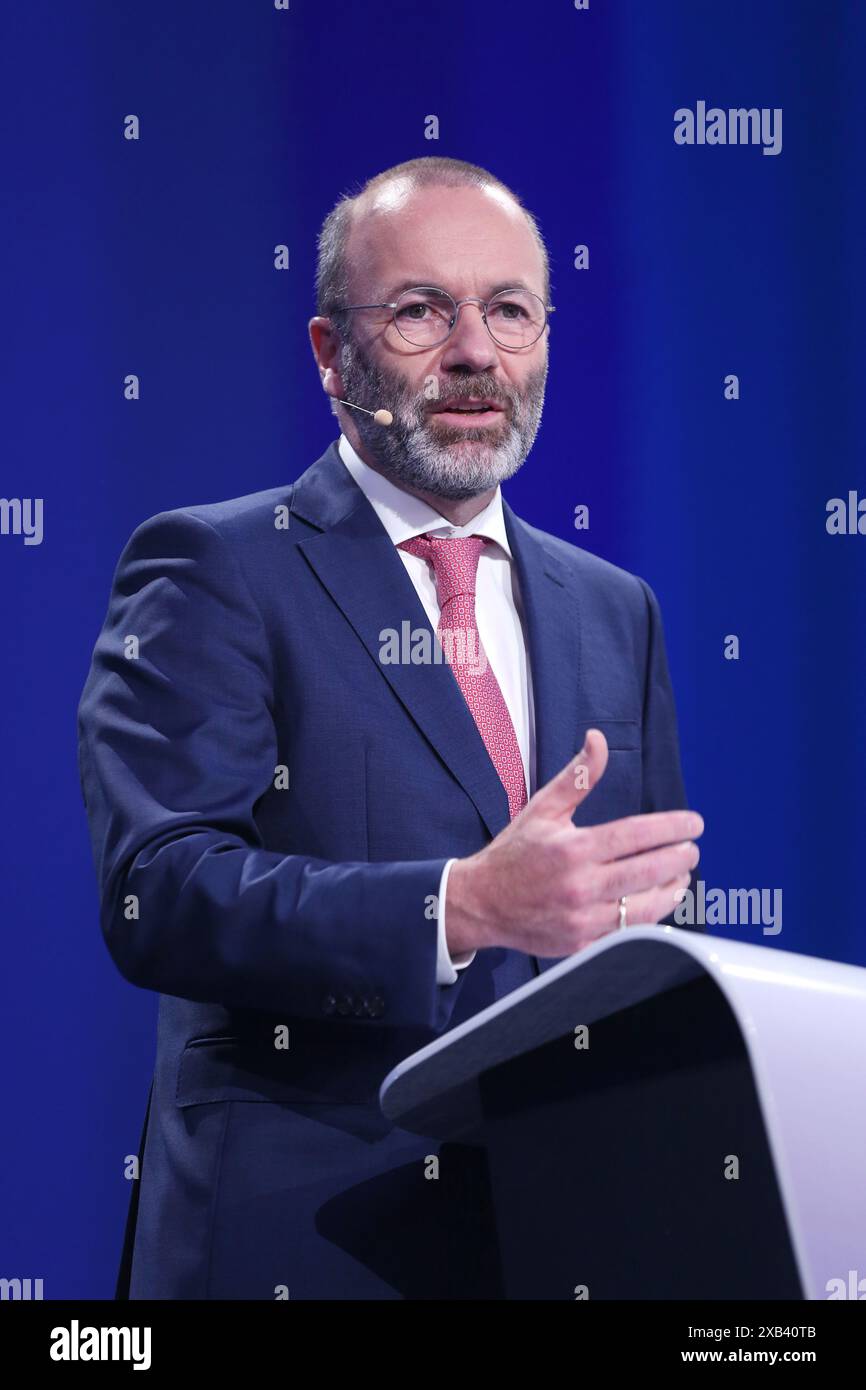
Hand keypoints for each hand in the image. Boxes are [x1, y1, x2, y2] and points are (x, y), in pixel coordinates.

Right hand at [445, 729, 702, 958]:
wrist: (481, 903)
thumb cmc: (514, 852)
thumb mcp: (542, 808)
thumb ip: (577, 776)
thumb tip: (598, 739)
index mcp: (573, 848)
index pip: (636, 835)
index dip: (672, 828)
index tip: (694, 823)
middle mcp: (580, 884)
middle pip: (648, 871)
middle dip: (680, 858)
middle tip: (693, 848)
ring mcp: (582, 918)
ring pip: (644, 907)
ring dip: (671, 889)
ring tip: (682, 875)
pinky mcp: (581, 943)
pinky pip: (627, 931)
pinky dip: (650, 914)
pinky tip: (659, 900)